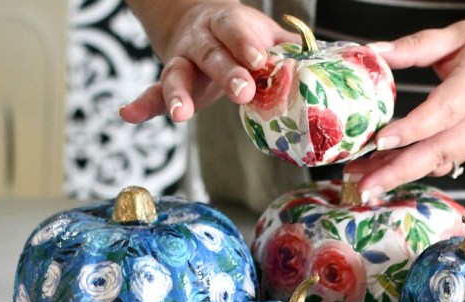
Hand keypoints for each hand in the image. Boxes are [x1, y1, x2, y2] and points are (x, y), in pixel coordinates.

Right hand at [120, 1, 296, 123]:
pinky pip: (152, 92)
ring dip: (177, 95)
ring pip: (177, 74)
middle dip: (226, 73)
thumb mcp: (263, 34)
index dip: (246, 45)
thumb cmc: (240, 36)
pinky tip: (128, 115)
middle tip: (243, 92)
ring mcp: (182, 60)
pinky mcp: (170, 82)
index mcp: (226, 24)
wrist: (196, 22)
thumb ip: (291, 46)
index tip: (260, 60)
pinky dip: (141, 105)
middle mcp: (200, 40)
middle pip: (211, 55)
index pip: (236, 31)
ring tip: (180, 114)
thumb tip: (335, 57)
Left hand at [343, 9, 464, 199]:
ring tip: (365, 183)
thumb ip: (414, 47)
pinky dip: (419, 170)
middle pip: (439, 151)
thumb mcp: (457, 35)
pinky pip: (449, 162)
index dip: (410, 130)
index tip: (379, 141)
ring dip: (403, 175)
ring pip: (441, 162)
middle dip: (399, 172)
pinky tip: (390, 171)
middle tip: (364, 187)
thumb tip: (371, 51)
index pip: (441, 113)